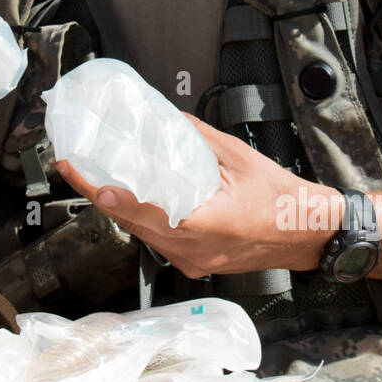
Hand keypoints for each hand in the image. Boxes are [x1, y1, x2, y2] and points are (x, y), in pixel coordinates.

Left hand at [54, 113, 339, 276]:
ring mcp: (195, 261)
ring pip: (143, 236)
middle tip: (76, 170)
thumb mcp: (239, 158)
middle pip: (137, 226)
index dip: (121, 201)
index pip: (155, 216)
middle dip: (103, 197)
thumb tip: (168, 118)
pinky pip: (158, 242)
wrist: (306, 233)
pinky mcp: (195, 263)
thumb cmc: (282, 200)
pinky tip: (127, 201)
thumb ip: (199, 138)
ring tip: (92, 180)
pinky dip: (141, 221)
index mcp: (213, 224)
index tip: (97, 185)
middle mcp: (198, 250)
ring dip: (118, 210)